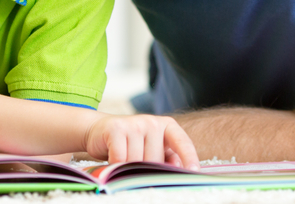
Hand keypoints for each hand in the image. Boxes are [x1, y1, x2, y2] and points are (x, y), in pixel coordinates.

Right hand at [84, 114, 198, 169]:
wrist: (99, 130)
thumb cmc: (130, 144)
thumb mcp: (152, 148)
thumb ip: (167, 157)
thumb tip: (178, 167)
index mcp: (166, 126)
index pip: (182, 142)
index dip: (190, 157)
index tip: (195, 172)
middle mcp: (152, 122)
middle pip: (156, 160)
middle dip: (146, 169)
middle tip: (136, 163)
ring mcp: (134, 123)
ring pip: (137, 162)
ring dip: (128, 168)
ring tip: (123, 159)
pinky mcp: (116, 128)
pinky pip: (121, 159)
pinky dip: (116, 165)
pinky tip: (113, 159)